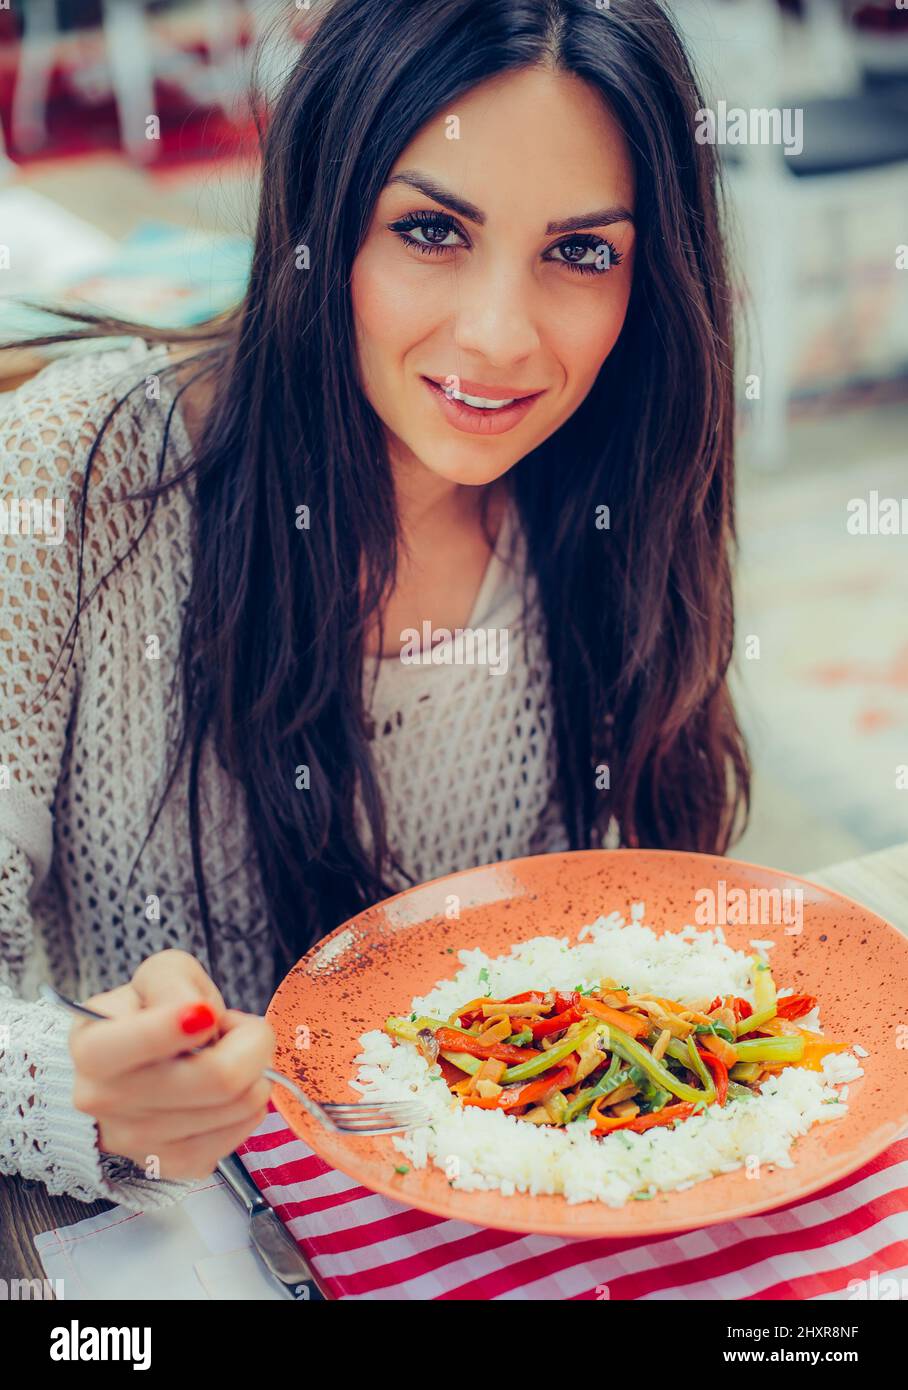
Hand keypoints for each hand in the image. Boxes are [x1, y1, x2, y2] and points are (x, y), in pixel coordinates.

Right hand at [69, 949, 274, 1180]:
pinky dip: (248, 1104)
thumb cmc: (147, 1014)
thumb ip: (174, 984)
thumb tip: (201, 1019)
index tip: (207, 1014)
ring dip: (253, 1072)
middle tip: (240, 1029)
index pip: (144, 1042)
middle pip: (219, 1077)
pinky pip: (243, 1131)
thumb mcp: (156, 977)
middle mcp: (107, 1102)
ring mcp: (139, 1141)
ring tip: (226, 1057)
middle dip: (251, 1042)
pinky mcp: (174, 1165)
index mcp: (93, 1049)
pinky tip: (224, 1090)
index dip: (185, 1024)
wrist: (128, 1069)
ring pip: (242, 1105)